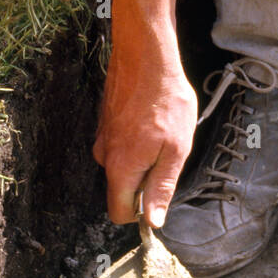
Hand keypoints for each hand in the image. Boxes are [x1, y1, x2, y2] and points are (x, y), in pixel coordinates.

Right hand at [93, 44, 196, 226]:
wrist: (145, 54)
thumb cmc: (165, 99)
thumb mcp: (175, 151)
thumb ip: (161, 188)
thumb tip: (152, 222)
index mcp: (121, 168)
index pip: (119, 213)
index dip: (140, 215)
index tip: (158, 201)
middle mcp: (105, 157)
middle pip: (121, 190)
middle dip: (144, 183)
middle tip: (166, 156)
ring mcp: (102, 138)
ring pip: (122, 167)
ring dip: (142, 160)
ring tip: (161, 134)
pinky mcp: (105, 124)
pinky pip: (120, 147)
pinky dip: (135, 142)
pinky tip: (150, 122)